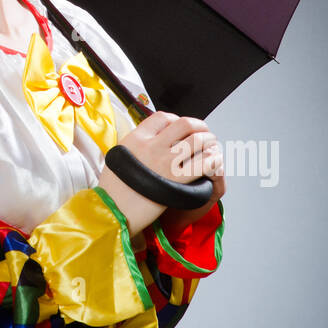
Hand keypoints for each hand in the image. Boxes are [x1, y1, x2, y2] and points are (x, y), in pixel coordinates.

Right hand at [96, 105, 218, 234]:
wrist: (113, 210)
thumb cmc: (113, 189)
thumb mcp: (118, 156)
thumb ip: (135, 145)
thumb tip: (148, 140)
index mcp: (137, 138)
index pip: (163, 117)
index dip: (177, 119)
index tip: (182, 127)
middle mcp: (152, 146)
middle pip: (185, 124)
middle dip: (199, 126)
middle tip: (203, 132)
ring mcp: (165, 162)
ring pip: (197, 141)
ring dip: (209, 142)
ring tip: (211, 147)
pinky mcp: (176, 180)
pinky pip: (203, 164)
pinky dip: (213, 161)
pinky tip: (214, 162)